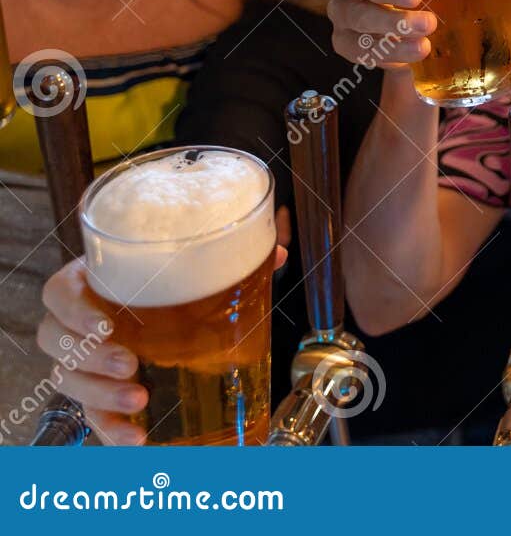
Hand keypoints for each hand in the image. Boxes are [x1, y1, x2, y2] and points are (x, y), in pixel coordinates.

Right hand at [37, 247, 287, 445]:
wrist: (173, 310)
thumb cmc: (171, 282)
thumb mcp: (195, 267)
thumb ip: (230, 258)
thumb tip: (277, 251)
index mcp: (95, 281)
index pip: (60, 292)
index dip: (73, 309)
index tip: (104, 325)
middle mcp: (80, 321)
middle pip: (56, 341)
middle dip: (91, 358)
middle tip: (131, 363)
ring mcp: (84, 360)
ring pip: (68, 379)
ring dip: (100, 394)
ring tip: (139, 398)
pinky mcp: (97, 391)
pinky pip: (90, 413)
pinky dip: (110, 428)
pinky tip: (135, 436)